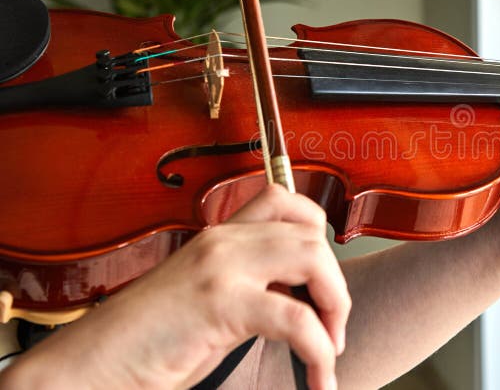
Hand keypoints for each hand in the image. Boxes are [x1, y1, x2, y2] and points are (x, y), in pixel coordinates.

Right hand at [0, 185, 349, 389]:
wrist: (91, 364)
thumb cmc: (147, 340)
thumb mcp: (209, 302)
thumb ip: (252, 288)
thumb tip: (302, 300)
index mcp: (220, 237)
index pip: (286, 201)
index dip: (317, 233)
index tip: (321, 281)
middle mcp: (223, 241)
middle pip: (311, 232)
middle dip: (335, 282)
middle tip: (332, 327)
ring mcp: (221, 266)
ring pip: (312, 259)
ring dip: (335, 305)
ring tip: (328, 348)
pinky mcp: (219, 302)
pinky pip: (296, 318)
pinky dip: (318, 349)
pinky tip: (319, 374)